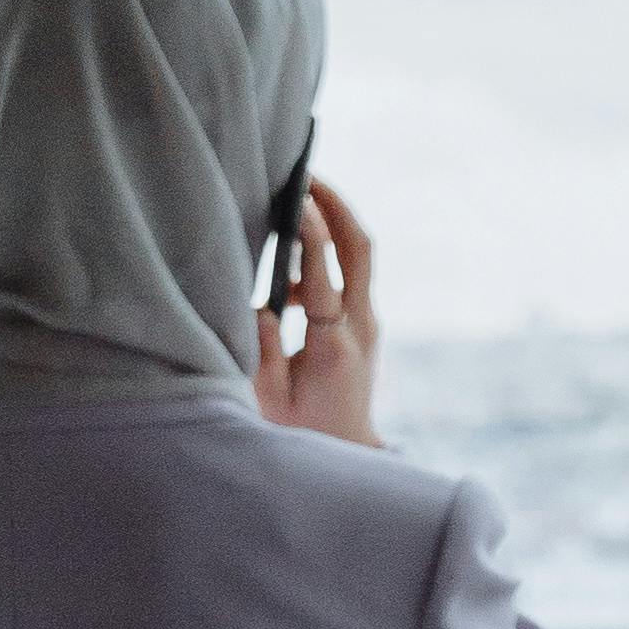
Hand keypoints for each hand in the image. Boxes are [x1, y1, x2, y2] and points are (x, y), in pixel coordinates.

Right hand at [253, 174, 382, 447]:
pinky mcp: (364, 324)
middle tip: (307, 173)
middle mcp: (360, 326)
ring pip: (358, 256)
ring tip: (293, 203)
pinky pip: (348, 276)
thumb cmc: (301, 431)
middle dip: (336, 206)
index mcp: (334, 344)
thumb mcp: (268, 396)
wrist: (346, 455)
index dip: (311, 234)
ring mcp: (368, 323)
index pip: (324, 275)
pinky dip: (324, 257)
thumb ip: (261, 345)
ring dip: (331, 225)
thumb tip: (259, 302)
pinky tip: (289, 269)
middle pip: (360, 248)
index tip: (295, 199)